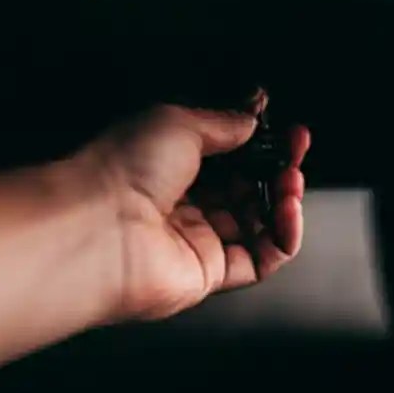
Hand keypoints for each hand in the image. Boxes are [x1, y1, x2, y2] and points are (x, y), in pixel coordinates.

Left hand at [79, 94, 310, 321]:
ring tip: (291, 182)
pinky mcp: (208, 274)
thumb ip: (224, 121)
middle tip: (295, 153)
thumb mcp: (180, 122)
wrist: (99, 225)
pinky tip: (289, 214)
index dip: (259, 144)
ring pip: (258, 224)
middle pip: (246, 190)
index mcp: (167, 165)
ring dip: (284, 201)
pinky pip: (260, 260)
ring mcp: (194, 241)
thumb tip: (252, 118)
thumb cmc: (122, 169)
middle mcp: (180, 204)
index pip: (228, 156)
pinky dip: (284, 239)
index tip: (285, 130)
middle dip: (276, 170)